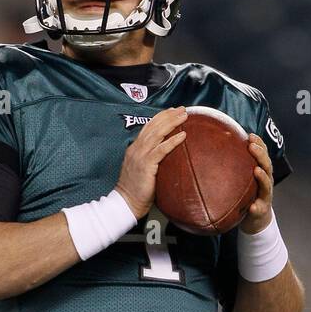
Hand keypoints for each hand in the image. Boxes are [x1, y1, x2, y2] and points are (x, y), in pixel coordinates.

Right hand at [115, 106, 187, 220]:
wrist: (126, 202)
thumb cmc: (136, 191)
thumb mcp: (142, 170)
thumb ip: (150, 160)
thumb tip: (165, 157)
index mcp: (135, 148)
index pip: (148, 127)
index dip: (161, 117)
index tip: (172, 111)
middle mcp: (136, 148)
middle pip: (154, 126)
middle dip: (169, 115)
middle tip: (182, 109)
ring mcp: (140, 155)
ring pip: (157, 133)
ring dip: (172, 123)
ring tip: (184, 116)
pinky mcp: (146, 165)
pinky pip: (161, 149)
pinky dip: (172, 141)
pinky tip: (183, 135)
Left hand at [240, 133, 273, 234]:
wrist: (255, 219)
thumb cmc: (246, 196)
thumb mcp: (241, 180)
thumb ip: (234, 168)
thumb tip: (211, 152)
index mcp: (261, 172)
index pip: (262, 154)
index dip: (259, 144)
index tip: (250, 135)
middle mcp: (266, 182)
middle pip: (267, 166)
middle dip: (261, 155)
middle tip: (252, 146)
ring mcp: (265, 196)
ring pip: (267, 185)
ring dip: (262, 177)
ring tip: (256, 170)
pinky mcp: (261, 210)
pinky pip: (259, 208)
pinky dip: (256, 207)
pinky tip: (252, 206)